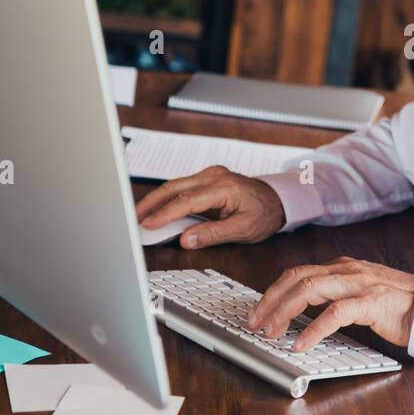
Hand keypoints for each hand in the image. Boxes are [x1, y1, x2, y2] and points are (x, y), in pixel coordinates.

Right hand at [134, 166, 285, 248]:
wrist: (280, 200)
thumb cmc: (265, 214)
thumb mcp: (243, 230)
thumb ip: (213, 234)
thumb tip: (186, 240)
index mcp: (224, 186)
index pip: (186, 200)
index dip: (164, 214)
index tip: (148, 225)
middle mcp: (215, 176)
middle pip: (174, 187)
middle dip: (151, 202)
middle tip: (134, 218)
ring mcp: (211, 175)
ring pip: (176, 185)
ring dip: (157, 200)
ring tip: (140, 216)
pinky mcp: (208, 178)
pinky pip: (183, 187)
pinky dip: (168, 198)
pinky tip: (157, 210)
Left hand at [247, 257, 413, 351]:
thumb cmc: (399, 305)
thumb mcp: (361, 294)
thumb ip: (336, 296)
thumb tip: (303, 313)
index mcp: (343, 267)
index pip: (298, 272)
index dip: (273, 291)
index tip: (257, 311)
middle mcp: (348, 270)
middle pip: (297, 278)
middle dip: (270, 300)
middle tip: (253, 322)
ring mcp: (360, 284)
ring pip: (309, 289)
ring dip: (284, 311)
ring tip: (271, 332)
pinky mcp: (371, 302)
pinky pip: (335, 313)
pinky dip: (313, 329)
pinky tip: (301, 343)